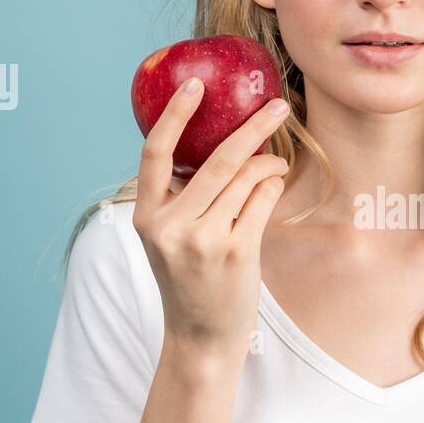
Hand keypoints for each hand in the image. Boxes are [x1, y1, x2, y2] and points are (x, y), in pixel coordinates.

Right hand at [132, 77, 290, 357]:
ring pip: (246, 177)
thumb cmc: (189, 281)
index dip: (175, 115)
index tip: (195, 85)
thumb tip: (218, 146)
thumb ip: (180, 199)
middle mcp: (171, 226)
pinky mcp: (235, 252)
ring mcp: (204, 240)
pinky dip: (273, 186)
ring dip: (269, 163)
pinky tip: (274, 185)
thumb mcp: (168, 239)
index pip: (155, 153)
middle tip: (277, 106)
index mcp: (146, 216)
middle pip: (218, 160)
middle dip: (253, 127)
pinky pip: (262, 200)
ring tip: (276, 162)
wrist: (200, 337)